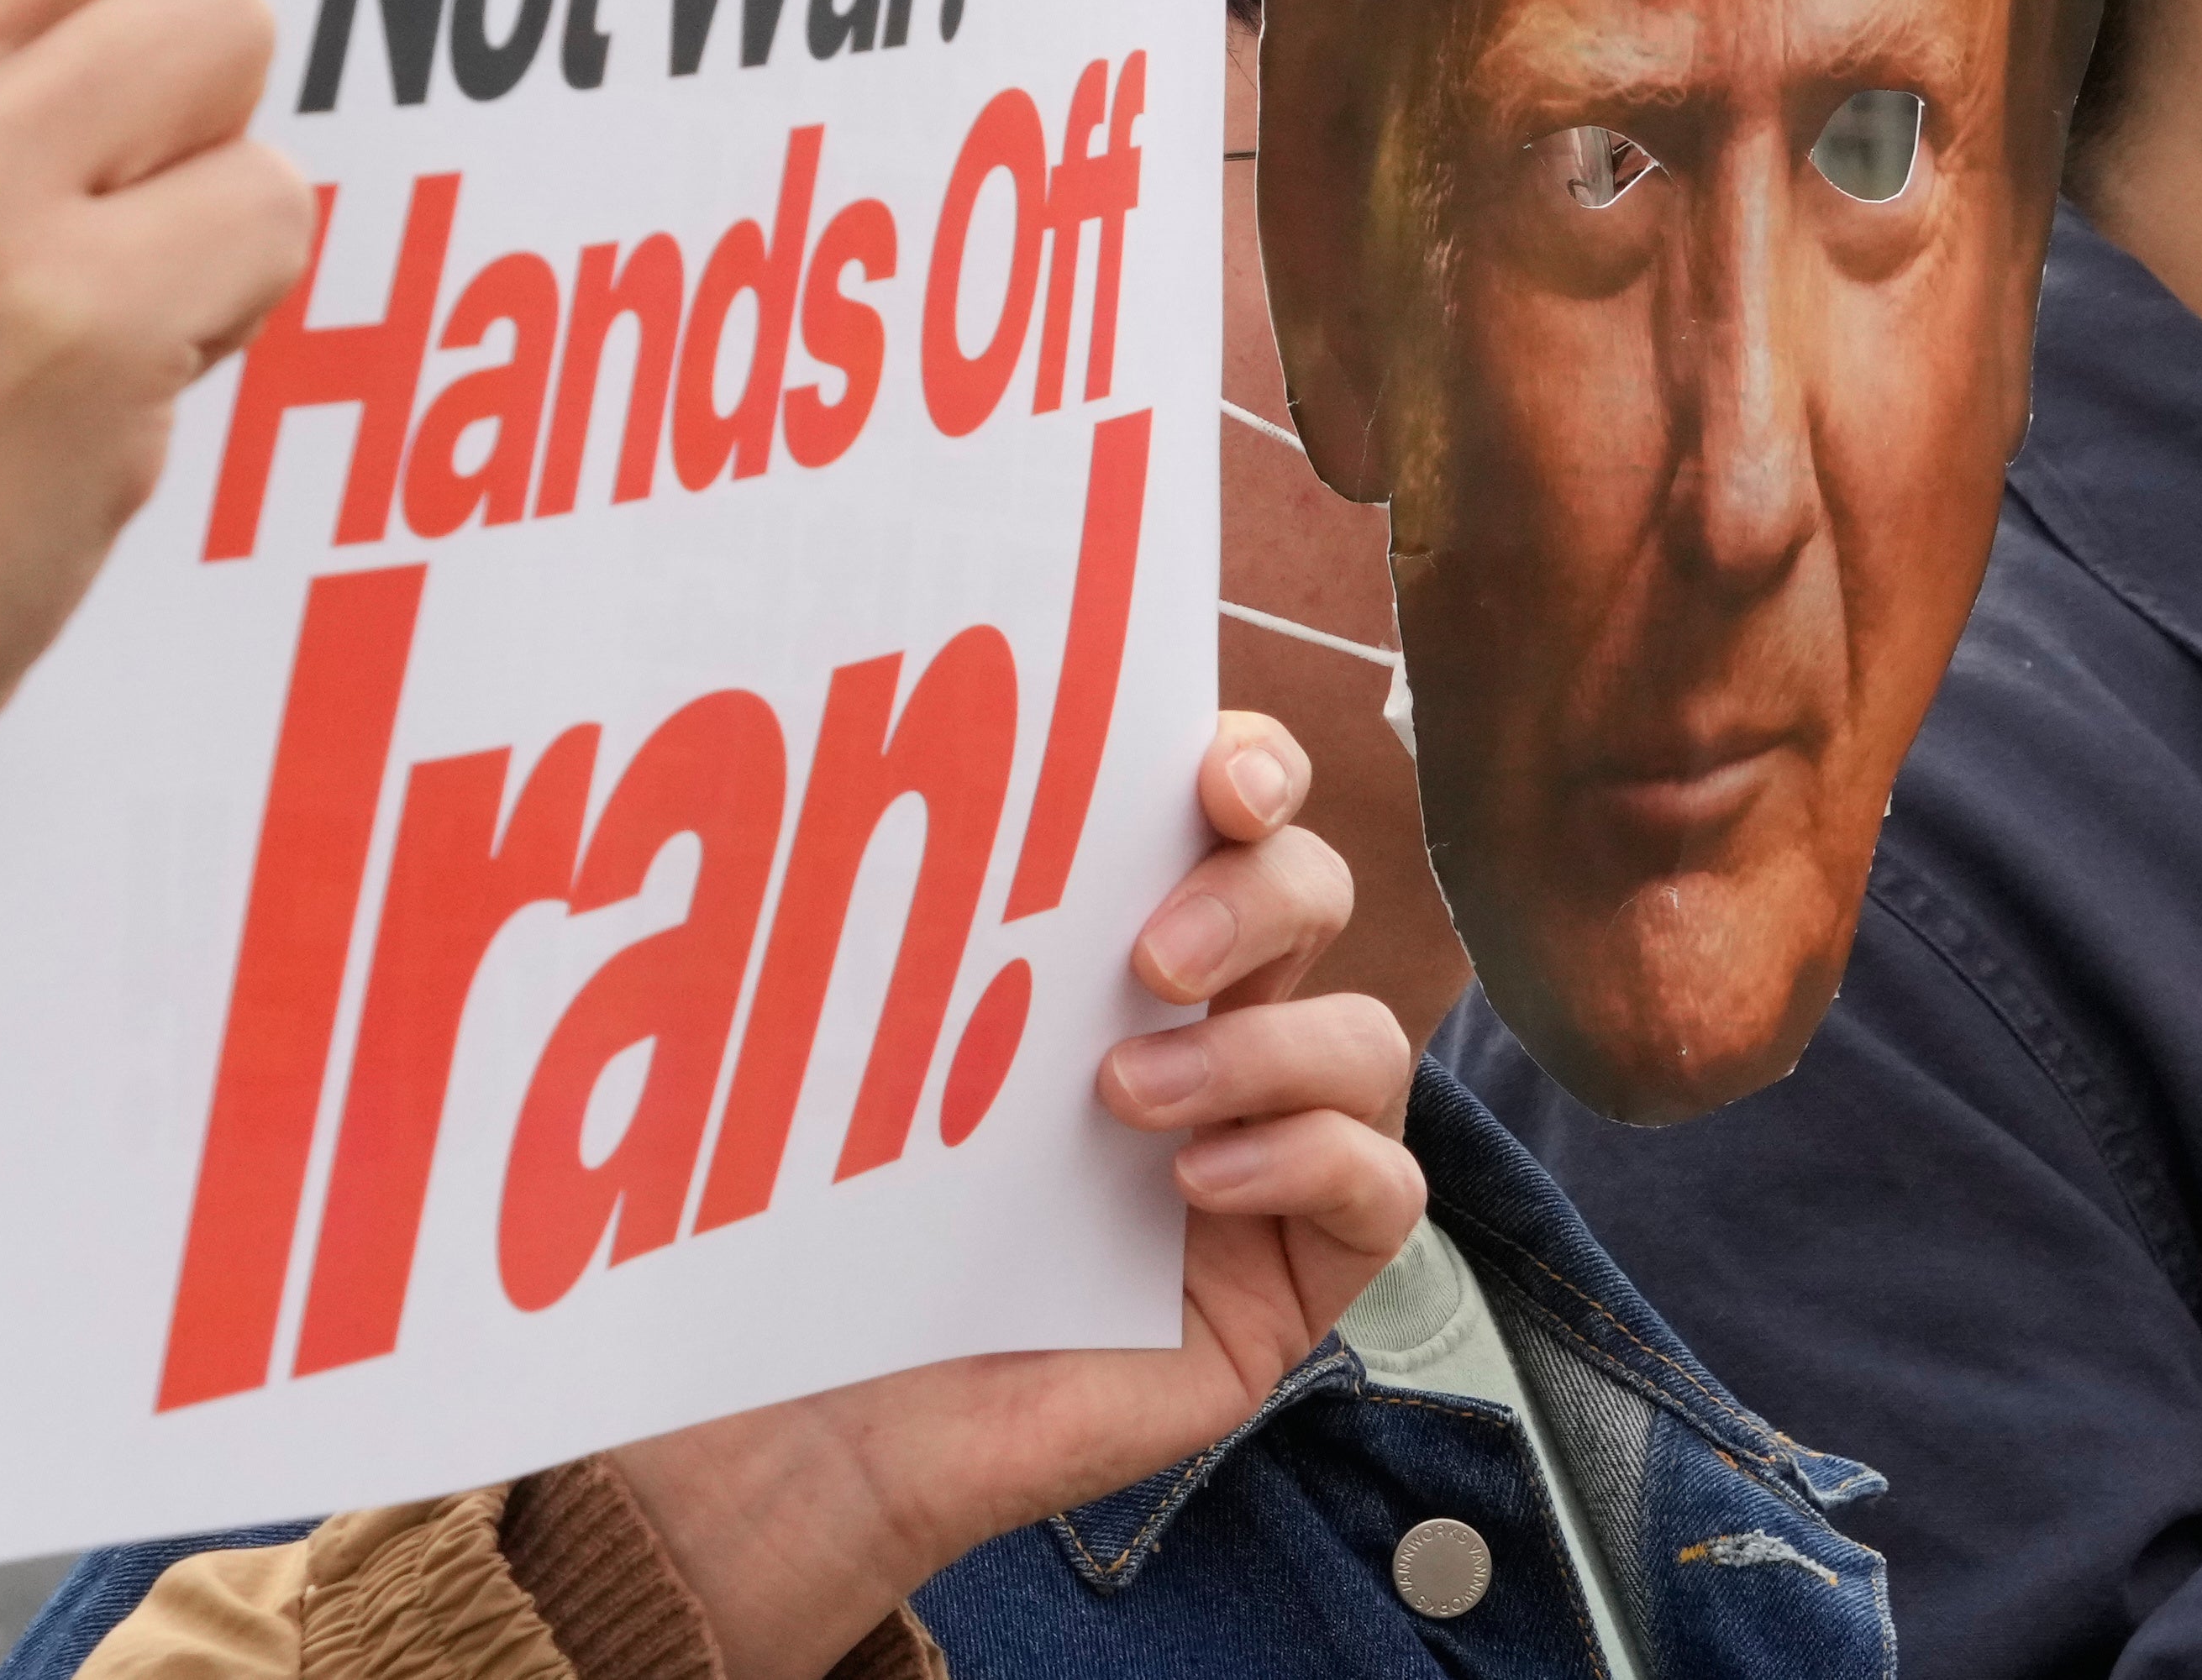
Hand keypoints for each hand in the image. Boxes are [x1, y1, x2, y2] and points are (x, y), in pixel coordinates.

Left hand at [606, 714, 1420, 1679]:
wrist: (815, 1433)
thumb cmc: (828, 1236)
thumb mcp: (870, 1054)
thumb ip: (905, 930)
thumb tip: (870, 770)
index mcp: (1116, 956)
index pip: (1230, 812)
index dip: (1251, 767)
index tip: (1210, 774)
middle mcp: (1213, 1039)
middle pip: (1314, 894)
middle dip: (1260, 893)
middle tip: (1151, 955)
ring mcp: (1266, 1161)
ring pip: (1368, 1039)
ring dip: (1263, 1048)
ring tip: (1127, 1101)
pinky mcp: (1293, 1282)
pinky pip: (1385, 1186)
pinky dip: (1307, 1162)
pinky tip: (1191, 1191)